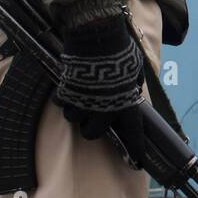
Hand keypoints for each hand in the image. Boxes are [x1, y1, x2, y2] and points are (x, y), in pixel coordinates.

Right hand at [55, 0, 143, 137]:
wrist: (97, 36)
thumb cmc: (121, 50)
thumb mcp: (136, 68)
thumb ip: (133, 83)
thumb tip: (132, 88)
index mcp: (125, 104)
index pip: (132, 133)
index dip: (135, 149)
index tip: (136, 162)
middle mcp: (103, 109)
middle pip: (93, 133)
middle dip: (93, 128)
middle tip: (94, 116)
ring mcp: (82, 102)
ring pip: (74, 119)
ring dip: (77, 112)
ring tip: (81, 99)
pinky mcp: (66, 91)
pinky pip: (61, 102)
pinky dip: (64, 97)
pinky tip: (69, 88)